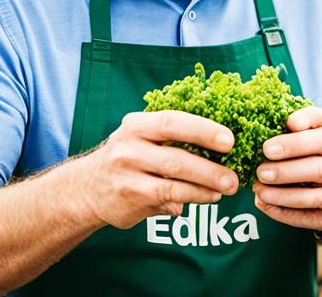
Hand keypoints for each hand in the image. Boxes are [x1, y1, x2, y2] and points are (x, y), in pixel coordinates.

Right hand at [78, 111, 239, 228]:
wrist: (87, 188)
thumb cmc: (129, 156)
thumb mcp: (144, 137)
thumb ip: (175, 138)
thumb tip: (221, 144)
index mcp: (137, 125)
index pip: (172, 122)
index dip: (203, 130)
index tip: (229, 140)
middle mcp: (129, 147)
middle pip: (176, 157)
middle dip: (210, 168)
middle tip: (234, 176)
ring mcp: (127, 175)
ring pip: (173, 183)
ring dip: (205, 187)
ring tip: (227, 188)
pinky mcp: (129, 198)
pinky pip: (167, 199)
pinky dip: (193, 198)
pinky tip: (209, 197)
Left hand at [252, 106, 321, 234]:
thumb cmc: (315, 158)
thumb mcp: (312, 136)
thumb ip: (302, 123)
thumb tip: (290, 121)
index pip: (321, 137)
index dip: (295, 142)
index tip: (267, 147)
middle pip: (320, 169)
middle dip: (286, 171)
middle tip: (260, 171)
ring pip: (315, 197)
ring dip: (283, 195)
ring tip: (258, 190)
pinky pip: (308, 218)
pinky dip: (284, 212)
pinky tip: (264, 204)